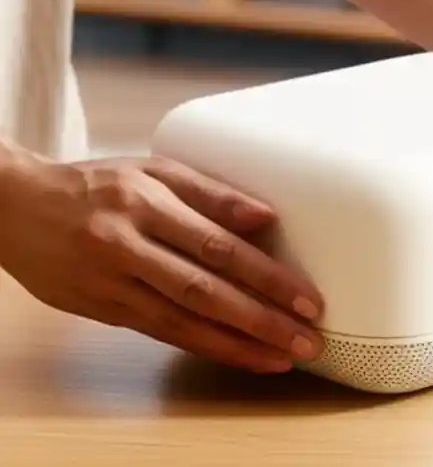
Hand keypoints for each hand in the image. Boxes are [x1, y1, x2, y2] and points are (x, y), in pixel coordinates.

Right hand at [0, 156, 324, 373]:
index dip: (265, 276)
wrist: (15, 207)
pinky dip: (204, 347)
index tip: (306, 297)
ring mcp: (111, 282)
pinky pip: (160, 332)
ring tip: (283, 358)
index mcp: (146, 202)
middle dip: (261, 319)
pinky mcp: (101, 309)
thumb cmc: (97, 185)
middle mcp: (127, 245)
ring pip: (182, 321)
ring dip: (238, 344)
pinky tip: (239, 355)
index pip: (217, 245)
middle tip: (306, 339)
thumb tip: (267, 216)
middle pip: (204, 290)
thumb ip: (212, 193)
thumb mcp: (154, 170)